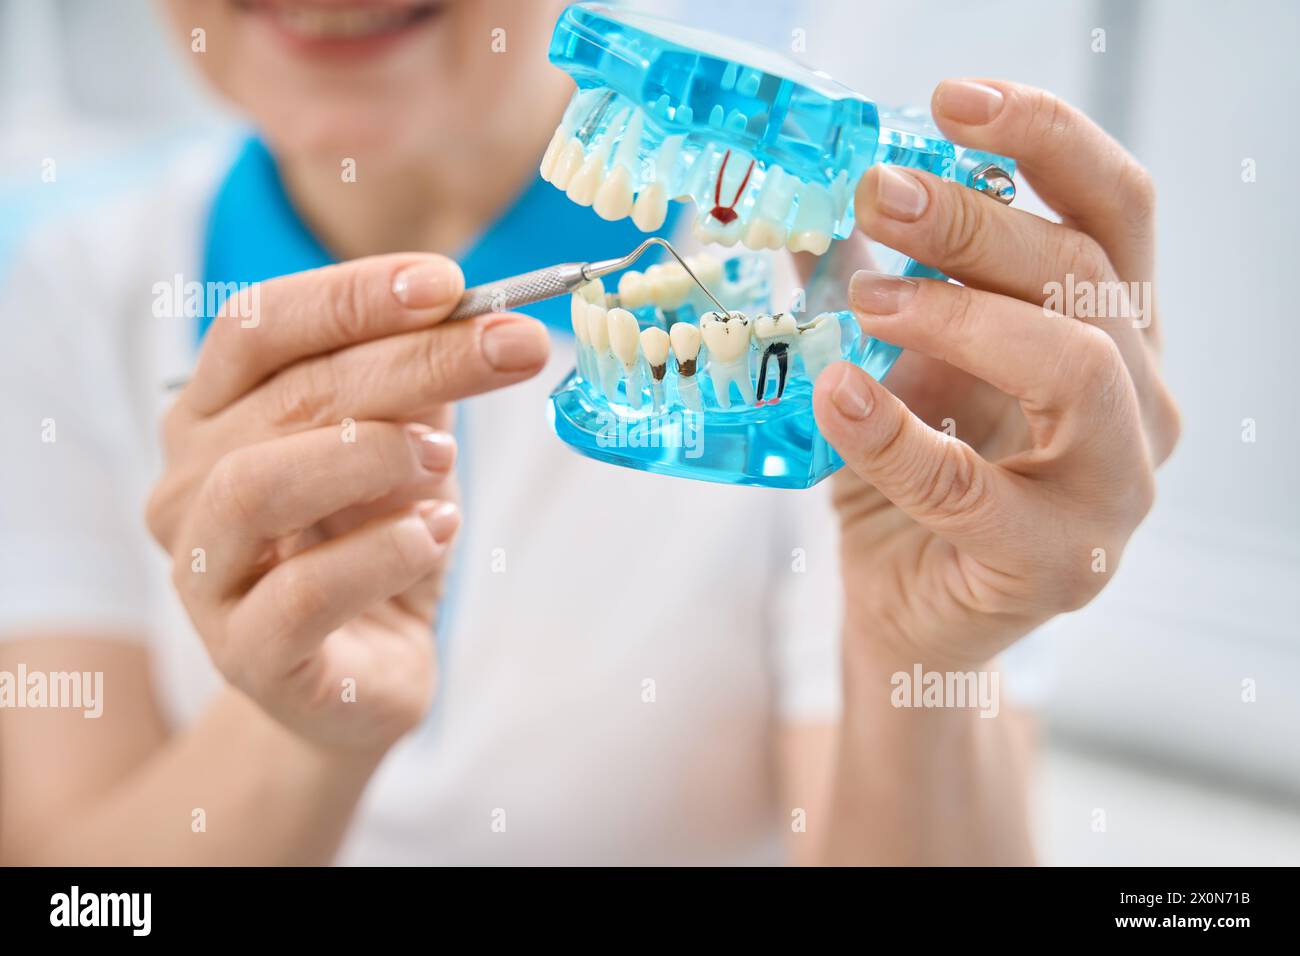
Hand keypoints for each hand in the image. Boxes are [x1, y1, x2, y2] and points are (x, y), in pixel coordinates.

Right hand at [146, 254, 549, 751]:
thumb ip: (418, 385)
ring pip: (259, 485)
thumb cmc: (376, 547)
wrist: (366, 677)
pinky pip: (303, 593)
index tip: (448, 284)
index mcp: (214, 415)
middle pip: (287, 395)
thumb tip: (475, 313)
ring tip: (443, 459)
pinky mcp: (244, 653)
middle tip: (511, 346)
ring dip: (372, 455)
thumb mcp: (404, 449)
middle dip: (412, 360)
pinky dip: (384, 552)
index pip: (258, 327)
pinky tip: (434, 536)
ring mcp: (204, 573)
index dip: (350, 296)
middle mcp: (187, 483)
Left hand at [813, 79, 1180, 667]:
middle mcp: (1141, 399)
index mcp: (1114, 331)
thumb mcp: (897, 363)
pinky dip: (895, 433)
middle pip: (1086, 274)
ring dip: (959, 314)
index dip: (1044, 138)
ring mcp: (1115, 488)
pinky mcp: (1059, 564)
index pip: (1114, 208)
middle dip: (974, 221)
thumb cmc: (911, 481)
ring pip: (1076, 367)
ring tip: (866, 297)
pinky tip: (836, 394)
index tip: (951, 99)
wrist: (910, 611)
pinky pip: (974, 487)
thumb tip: (801, 198)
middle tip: (875, 194)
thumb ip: (875, 287)